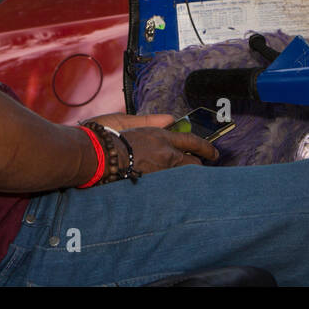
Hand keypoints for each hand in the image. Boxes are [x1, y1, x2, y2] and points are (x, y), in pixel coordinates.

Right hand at [83, 113, 219, 174]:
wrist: (93, 156)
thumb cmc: (107, 136)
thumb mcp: (130, 122)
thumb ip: (152, 121)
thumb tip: (171, 119)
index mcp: (160, 136)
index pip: (192, 142)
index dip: (206, 148)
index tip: (214, 154)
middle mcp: (164, 154)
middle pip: (193, 164)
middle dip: (197, 166)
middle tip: (198, 168)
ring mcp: (158, 172)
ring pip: (182, 177)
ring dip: (184, 178)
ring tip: (184, 180)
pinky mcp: (151, 185)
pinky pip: (168, 187)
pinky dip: (171, 187)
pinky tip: (169, 189)